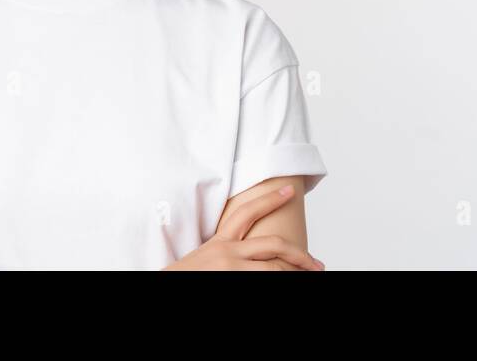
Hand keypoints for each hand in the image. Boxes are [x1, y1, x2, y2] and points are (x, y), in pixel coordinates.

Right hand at [164, 185, 323, 270]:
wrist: (160, 285)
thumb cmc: (184, 276)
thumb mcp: (205, 258)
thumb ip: (228, 250)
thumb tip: (253, 255)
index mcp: (219, 243)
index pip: (247, 213)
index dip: (270, 200)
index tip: (290, 191)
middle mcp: (226, 253)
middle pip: (273, 246)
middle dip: (300, 254)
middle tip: (316, 263)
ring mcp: (229, 269)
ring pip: (274, 270)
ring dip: (294, 272)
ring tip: (309, 275)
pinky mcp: (229, 282)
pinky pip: (262, 280)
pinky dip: (278, 280)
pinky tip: (290, 281)